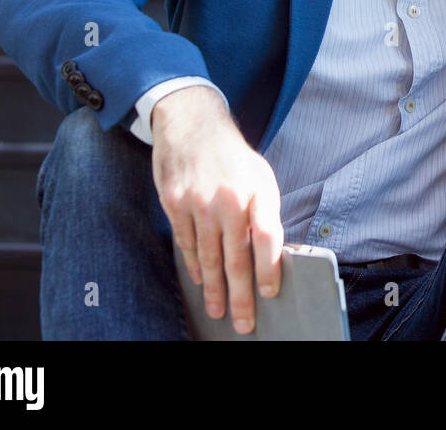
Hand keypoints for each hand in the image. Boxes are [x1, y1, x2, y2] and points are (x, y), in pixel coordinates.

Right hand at [151, 85, 283, 334]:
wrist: (193, 123)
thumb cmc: (232, 156)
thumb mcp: (260, 176)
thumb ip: (265, 212)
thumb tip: (271, 254)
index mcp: (257, 190)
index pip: (268, 237)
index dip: (268, 269)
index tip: (268, 293)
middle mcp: (229, 199)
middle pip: (236, 257)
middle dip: (240, 296)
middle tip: (243, 322)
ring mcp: (198, 202)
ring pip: (207, 257)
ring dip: (214, 289)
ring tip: (219, 310)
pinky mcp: (174, 203)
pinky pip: (185, 243)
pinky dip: (193, 266)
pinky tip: (200, 281)